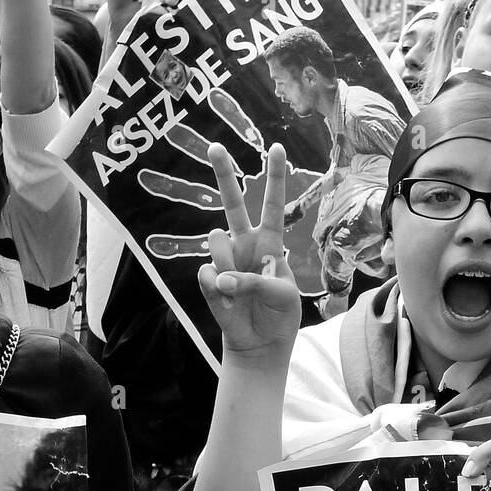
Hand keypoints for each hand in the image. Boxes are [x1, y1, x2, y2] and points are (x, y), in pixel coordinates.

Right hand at [197, 142, 300, 366]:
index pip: (272, 205)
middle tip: (215, 146)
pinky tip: (229, 304)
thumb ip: (257, 281)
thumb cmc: (279, 315)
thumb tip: (220, 276)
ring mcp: (225, 261)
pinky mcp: (209, 281)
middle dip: (223, 174)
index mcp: (269, 242)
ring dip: (230, 269)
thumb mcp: (283, 295)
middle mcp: (244, 245)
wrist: (261, 344)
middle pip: (233, 204)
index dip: (275, 177)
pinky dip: (218, 291)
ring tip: (240, 291)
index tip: (277, 147)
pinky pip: (207, 275)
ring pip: (218, 246)